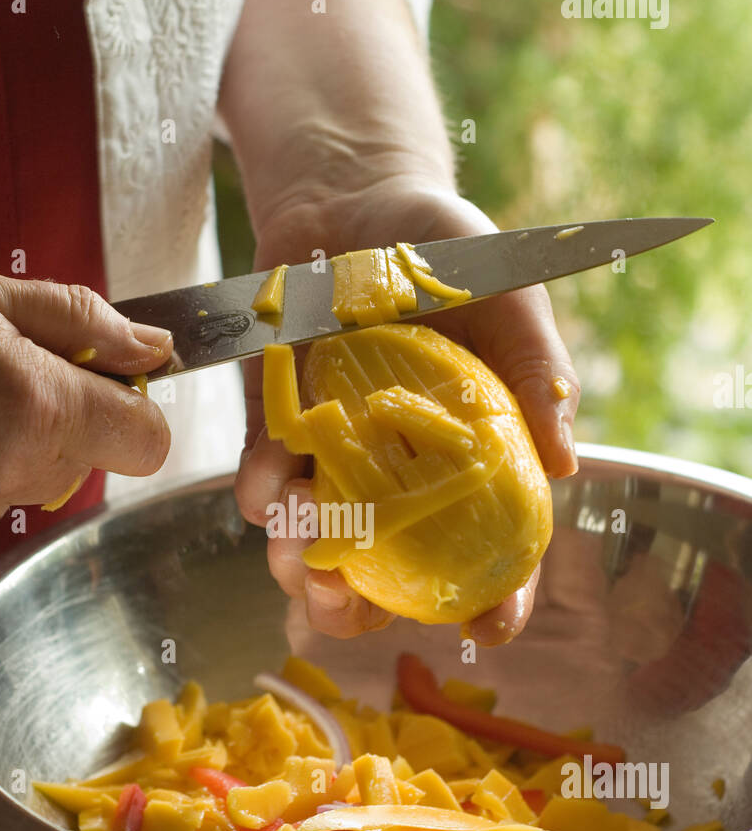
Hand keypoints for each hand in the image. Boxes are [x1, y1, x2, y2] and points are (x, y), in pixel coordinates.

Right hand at [0, 259, 172, 573]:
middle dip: (58, 423)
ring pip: (26, 487)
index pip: (147, 442)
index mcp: (33, 402)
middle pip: (86, 465)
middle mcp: (5, 470)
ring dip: (1, 452)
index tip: (106, 390)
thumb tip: (151, 349)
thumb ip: (78, 322)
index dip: (134, 412)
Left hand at [235, 181, 580, 640]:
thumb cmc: (443, 250)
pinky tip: (269, 485)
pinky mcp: (274, 431)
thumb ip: (537, 370)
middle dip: (358, 609)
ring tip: (299, 547)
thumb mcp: (505, 297)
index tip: (485, 631)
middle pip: (386, 575)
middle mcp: (399, 478)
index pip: (490, 551)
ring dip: (300, 564)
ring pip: (314, 547)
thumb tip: (567, 466)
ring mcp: (333, 462)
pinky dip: (263, 493)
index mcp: (468, 462)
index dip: (494, 600)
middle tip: (343, 597)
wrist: (350, 199)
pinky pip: (263, 482)